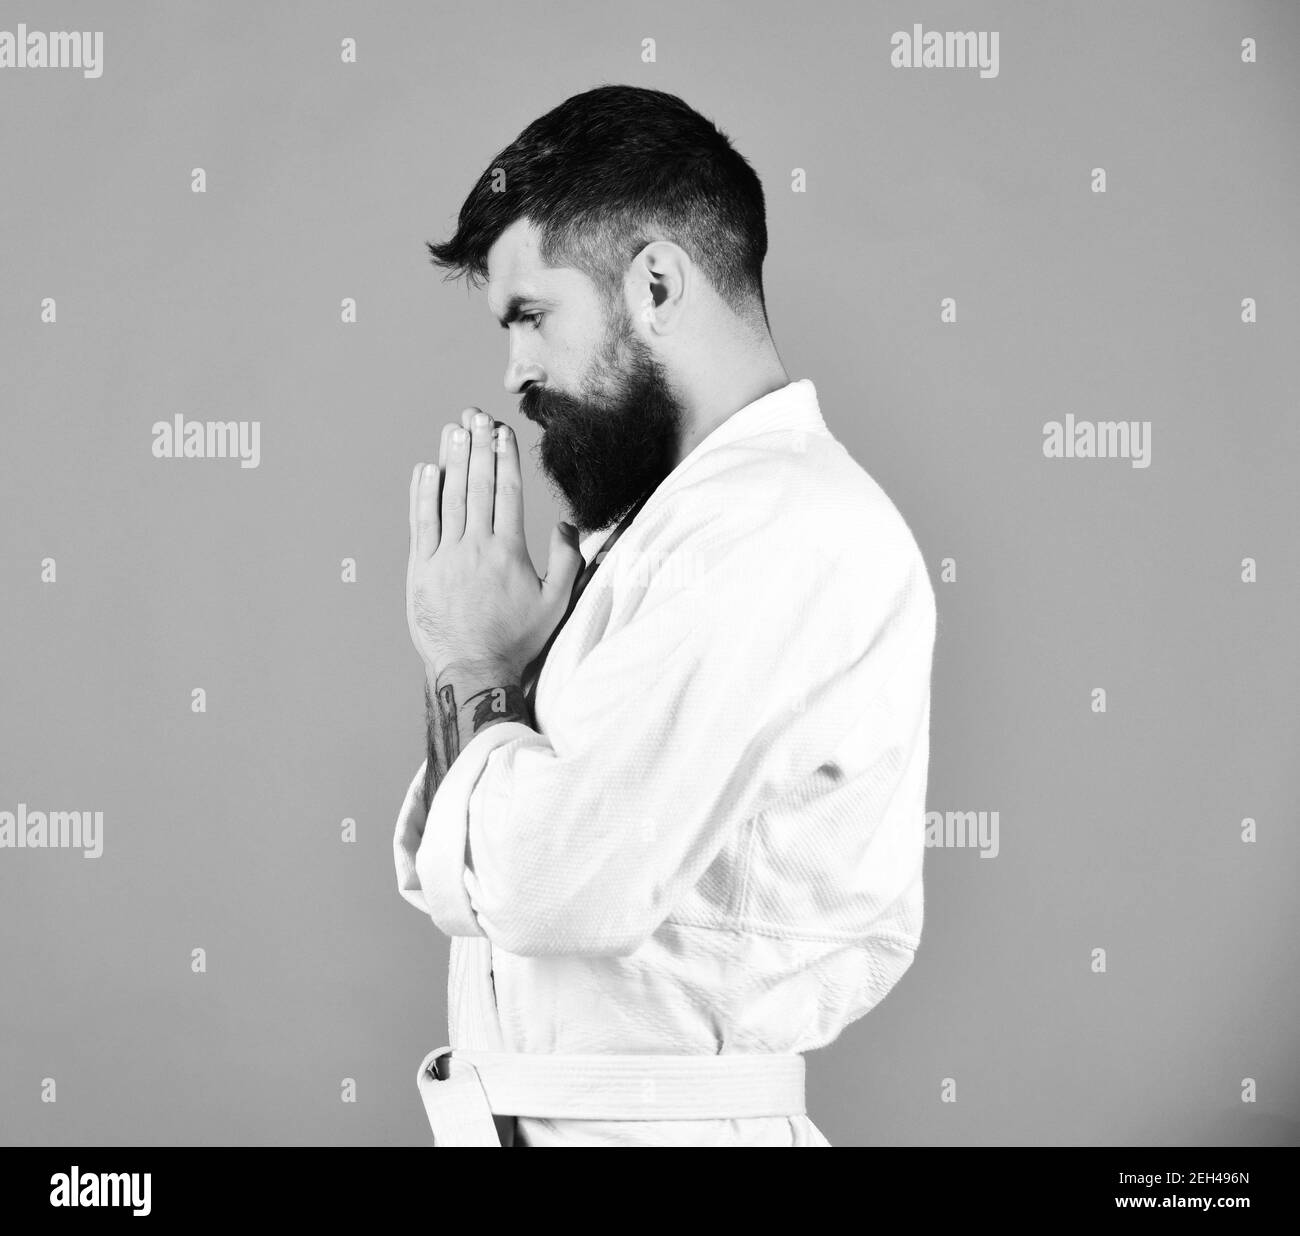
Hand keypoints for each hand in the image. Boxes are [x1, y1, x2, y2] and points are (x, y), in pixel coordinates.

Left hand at [406, 408, 583, 681]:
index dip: (504, 456)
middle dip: (477, 446)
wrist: (473, 670)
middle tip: (475, 415)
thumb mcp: (556, 604)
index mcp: (509, 552)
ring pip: (447, 499)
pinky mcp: (421, 570)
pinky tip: (426, 470)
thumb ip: (566, 561)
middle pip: (476, 485)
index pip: (506, 491)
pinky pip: (420, 524)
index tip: (502, 431)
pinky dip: (423, 495)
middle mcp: (475, 548)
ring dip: (451, 460)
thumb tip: (564, 524)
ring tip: (453, 430)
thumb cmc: (518, 640)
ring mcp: (445, 557)